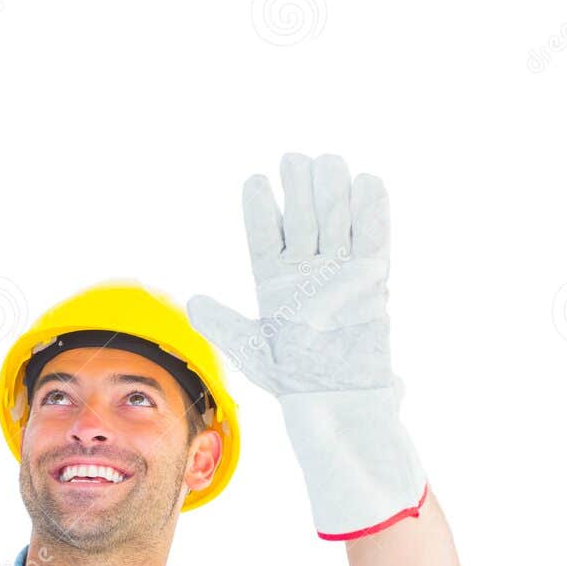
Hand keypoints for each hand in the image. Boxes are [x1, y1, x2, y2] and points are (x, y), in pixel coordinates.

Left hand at [188, 152, 425, 540]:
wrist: (340, 404)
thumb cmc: (295, 384)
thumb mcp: (255, 352)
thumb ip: (227, 324)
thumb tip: (191, 303)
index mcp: (275, 282)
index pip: (266, 234)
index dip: (261, 207)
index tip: (256, 180)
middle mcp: (308, 272)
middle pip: (305, 218)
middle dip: (301, 187)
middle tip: (296, 161)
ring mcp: (341, 272)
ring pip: (337, 220)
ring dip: (332, 190)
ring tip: (327, 163)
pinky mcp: (372, 279)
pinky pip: (374, 237)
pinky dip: (373, 211)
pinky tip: (367, 182)